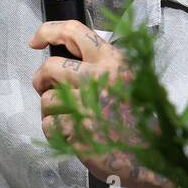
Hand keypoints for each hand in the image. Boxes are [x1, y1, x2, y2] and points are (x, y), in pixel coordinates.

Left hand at [28, 20, 174, 187]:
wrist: (152, 155)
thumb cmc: (139, 118)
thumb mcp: (128, 80)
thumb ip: (102, 66)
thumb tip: (65, 57)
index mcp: (112, 60)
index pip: (73, 32)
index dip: (48, 31)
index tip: (35, 41)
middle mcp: (99, 77)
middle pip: (50, 67)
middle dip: (41, 80)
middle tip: (47, 89)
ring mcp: (87, 104)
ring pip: (47, 98)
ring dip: (50, 110)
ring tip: (66, 117)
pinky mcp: (78, 129)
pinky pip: (49, 124)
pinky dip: (54, 130)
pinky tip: (70, 133)